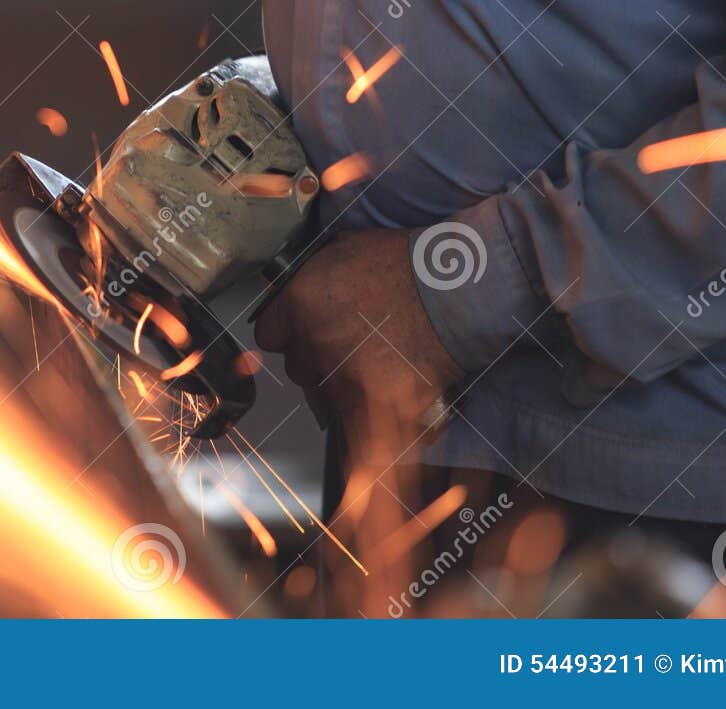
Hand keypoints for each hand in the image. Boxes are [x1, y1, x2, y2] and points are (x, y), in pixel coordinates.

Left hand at [254, 229, 462, 443]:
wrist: (454, 284)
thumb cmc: (407, 262)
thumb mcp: (342, 254)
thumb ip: (313, 281)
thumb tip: (303, 298)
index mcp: (300, 301)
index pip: (271, 334)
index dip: (290, 335)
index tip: (303, 334)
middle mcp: (314, 341)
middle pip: (298, 369)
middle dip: (317, 364)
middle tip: (348, 351)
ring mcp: (344, 376)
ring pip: (326, 401)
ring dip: (342, 395)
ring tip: (373, 379)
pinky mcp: (379, 404)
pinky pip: (358, 443)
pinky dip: (361, 456)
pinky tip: (362, 471)